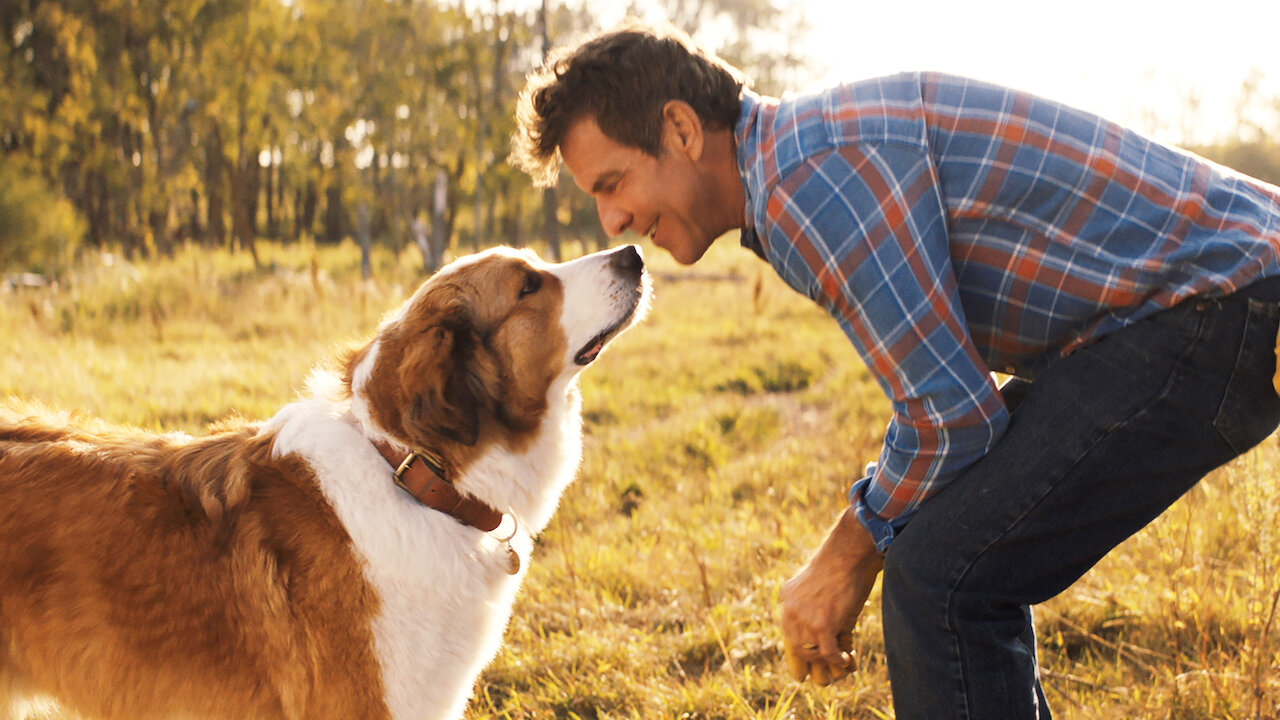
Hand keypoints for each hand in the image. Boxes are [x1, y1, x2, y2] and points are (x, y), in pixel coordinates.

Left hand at [779, 506, 883, 685]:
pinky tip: (847, 662)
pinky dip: (838, 661)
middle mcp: (789, 610)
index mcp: (786, 599)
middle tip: (823, 673)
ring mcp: (804, 619)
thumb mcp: (821, 589)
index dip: (799, 650)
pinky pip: (828, 653)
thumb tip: (830, 637)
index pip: (788, 633)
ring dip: (827, 663)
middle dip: (812, 662)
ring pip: (812, 653)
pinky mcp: (821, 625)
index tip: (806, 665)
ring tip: (841, 664)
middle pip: (797, 647)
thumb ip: (818, 610)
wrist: (846, 554)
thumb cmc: (840, 567)